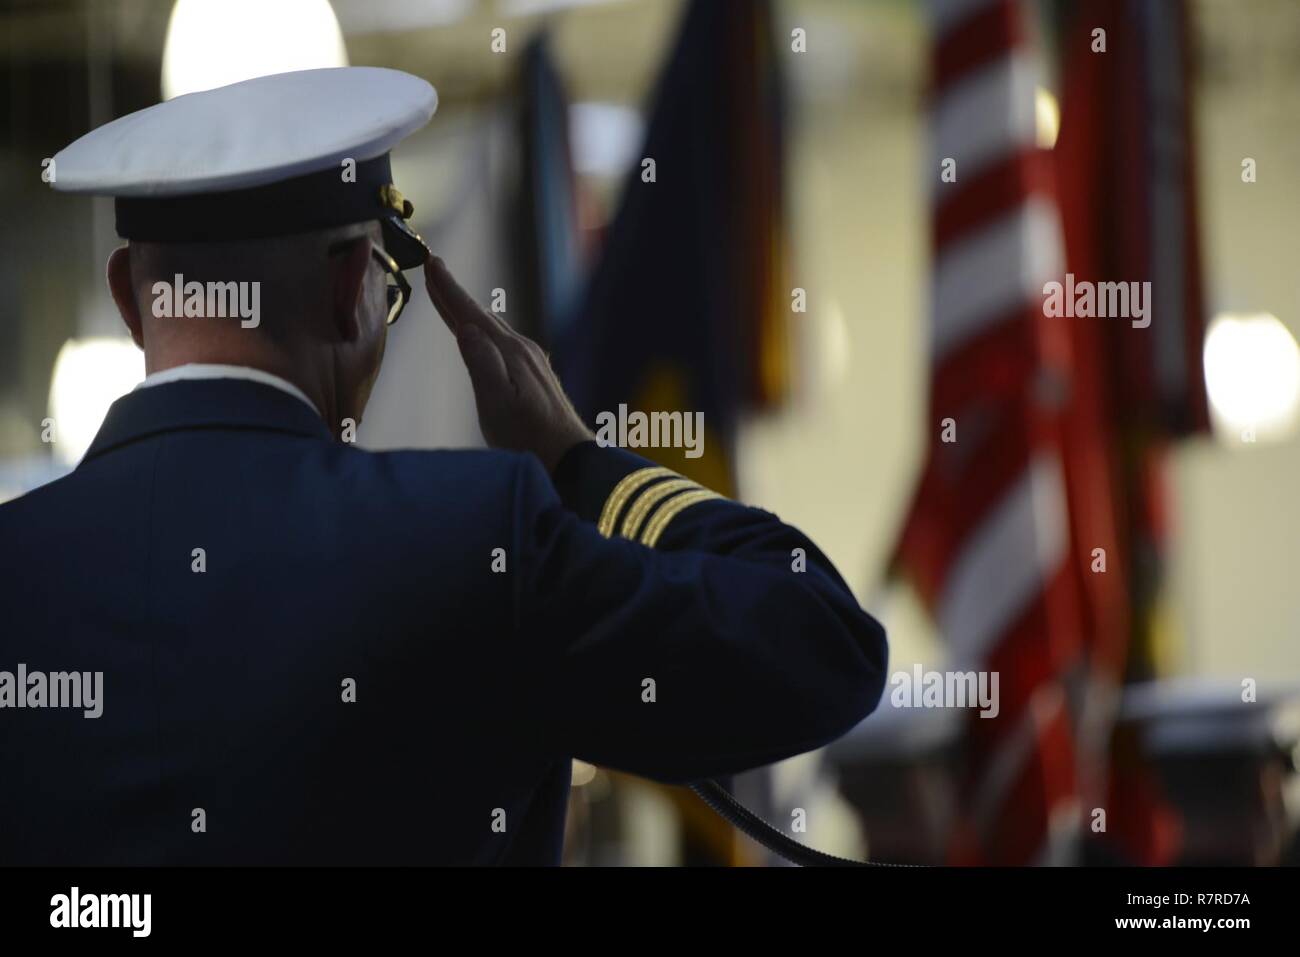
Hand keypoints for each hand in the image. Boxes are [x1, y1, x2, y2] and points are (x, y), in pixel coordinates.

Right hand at [425, 256, 592, 472]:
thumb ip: (481, 363)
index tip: (432, 262)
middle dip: (455, 294)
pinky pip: (502, 342)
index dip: (449, 289)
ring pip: (493, 328)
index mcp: (510, 353)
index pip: (471, 314)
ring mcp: (531, 362)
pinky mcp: (535, 376)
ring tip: (449, 299)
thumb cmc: (529, 439)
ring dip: (469, 311)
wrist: (570, 460)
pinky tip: (482, 336)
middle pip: (481, 315)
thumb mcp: (496, 404)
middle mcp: (522, 350)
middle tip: (434, 270)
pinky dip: (483, 330)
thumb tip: (466, 327)